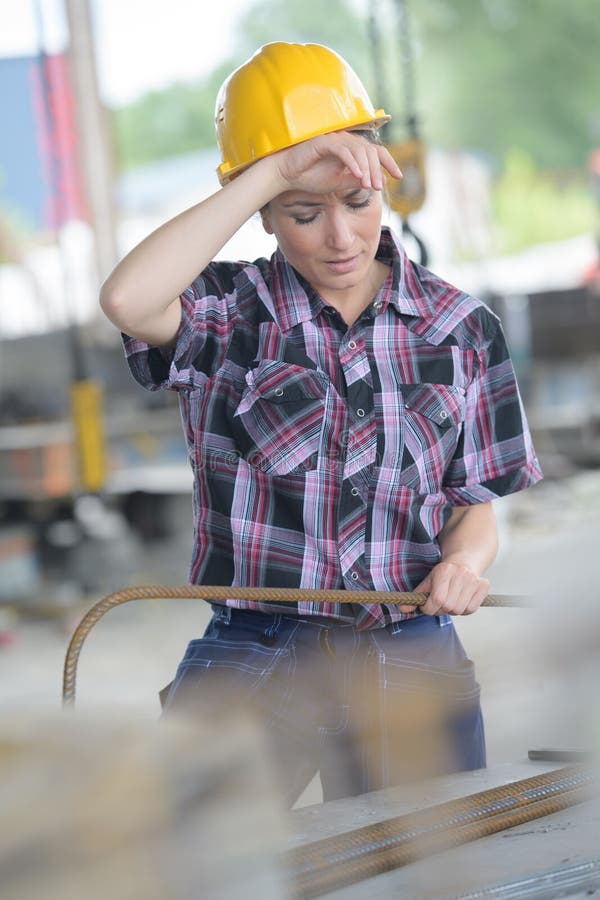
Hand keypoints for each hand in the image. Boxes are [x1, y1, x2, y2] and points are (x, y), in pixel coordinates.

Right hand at [270, 130, 401, 194]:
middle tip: (379, 187)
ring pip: (359, 150)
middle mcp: (345, 141)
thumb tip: (377, 181)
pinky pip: (343, 151)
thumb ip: (356, 180)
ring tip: (369, 185)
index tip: (399, 177)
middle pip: (370, 150)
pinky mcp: (324, 142)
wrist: (287, 176)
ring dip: (366, 169)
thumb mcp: (338, 183)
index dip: (389, 162)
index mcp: (351, 150)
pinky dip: (352, 163)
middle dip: (377, 170)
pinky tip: (357, 176)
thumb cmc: (310, 178)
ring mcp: (335, 139)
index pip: (375, 152)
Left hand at [400, 562, 489, 615]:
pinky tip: (461, 601)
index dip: (429, 608)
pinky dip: (464, 610)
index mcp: (444, 572)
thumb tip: (403, 609)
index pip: (437, 599)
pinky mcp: (483, 586)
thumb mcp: (428, 581)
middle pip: (449, 607)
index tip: (427, 607)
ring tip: (451, 601)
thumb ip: (416, 596)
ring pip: (460, 610)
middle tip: (439, 604)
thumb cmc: (443, 574)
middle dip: (440, 610)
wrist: (464, 561)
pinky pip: (471, 609)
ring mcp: (473, 580)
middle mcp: (460, 575)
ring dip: (453, 611)